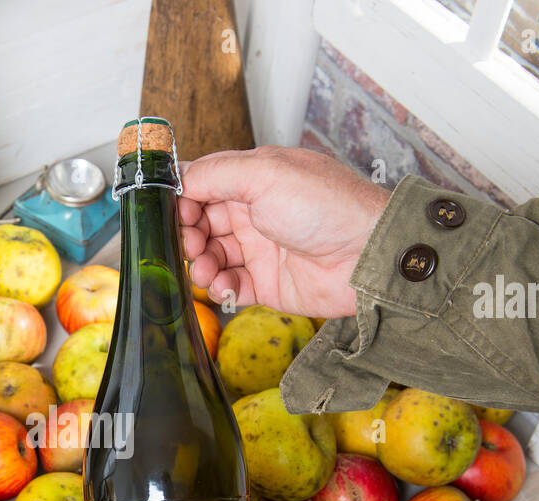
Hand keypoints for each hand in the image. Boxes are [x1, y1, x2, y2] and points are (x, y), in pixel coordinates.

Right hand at [178, 146, 390, 318]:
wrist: (365, 257)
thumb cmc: (327, 207)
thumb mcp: (265, 173)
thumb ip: (216, 173)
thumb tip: (179, 177)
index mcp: (255, 179)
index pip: (202, 185)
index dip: (182, 199)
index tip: (172, 213)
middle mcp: (255, 213)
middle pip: (201, 223)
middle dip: (187, 234)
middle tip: (191, 244)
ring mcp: (261, 249)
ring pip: (211, 257)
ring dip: (200, 264)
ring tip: (206, 269)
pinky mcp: (267, 284)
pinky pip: (230, 287)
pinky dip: (219, 288)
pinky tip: (224, 286)